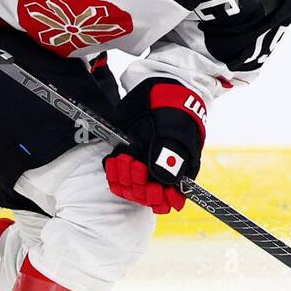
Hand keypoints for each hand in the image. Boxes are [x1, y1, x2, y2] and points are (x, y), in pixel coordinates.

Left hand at [104, 80, 206, 213]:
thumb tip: (168, 184)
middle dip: (139, 186)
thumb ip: (170, 158)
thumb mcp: (174, 132)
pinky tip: (113, 159)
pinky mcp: (125, 157)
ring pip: (130, 188)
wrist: (157, 91)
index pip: (171, 198)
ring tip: (124, 159)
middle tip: (137, 166)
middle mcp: (158, 172)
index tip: (154, 190)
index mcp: (178, 170)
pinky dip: (112, 171)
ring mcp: (141, 165)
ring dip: (124, 178)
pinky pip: (115, 176)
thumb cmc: (173, 111)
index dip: (162, 199)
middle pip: (147, 195)